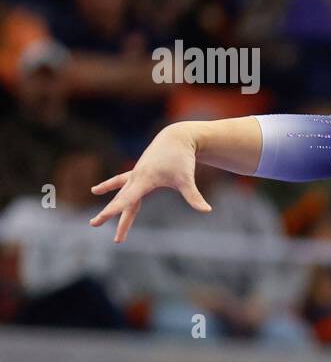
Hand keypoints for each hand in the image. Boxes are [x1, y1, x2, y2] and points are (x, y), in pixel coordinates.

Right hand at [89, 124, 211, 242]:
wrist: (177, 138)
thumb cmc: (182, 159)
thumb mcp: (187, 179)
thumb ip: (194, 196)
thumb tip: (206, 210)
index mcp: (145, 180)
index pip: (127, 199)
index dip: (115, 209)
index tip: (103, 217)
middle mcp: (136, 177)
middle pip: (121, 200)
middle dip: (109, 214)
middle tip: (93, 224)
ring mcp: (135, 175)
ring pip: (121, 194)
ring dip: (112, 207)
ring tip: (95, 219)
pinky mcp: (138, 172)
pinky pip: (121, 182)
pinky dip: (110, 186)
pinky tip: (96, 190)